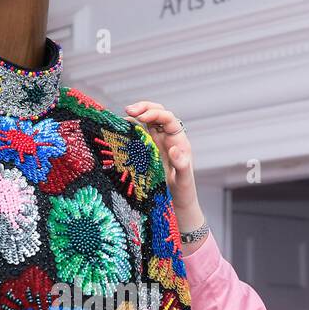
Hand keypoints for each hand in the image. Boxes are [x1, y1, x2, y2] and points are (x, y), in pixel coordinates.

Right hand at [124, 100, 200, 226]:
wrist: (178, 201)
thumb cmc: (183, 192)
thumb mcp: (183, 181)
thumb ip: (181, 165)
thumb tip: (174, 148)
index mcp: (180, 141)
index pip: (168, 119)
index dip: (155, 114)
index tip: (140, 116)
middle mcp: (170, 137)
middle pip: (159, 112)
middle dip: (144, 107)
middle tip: (128, 110)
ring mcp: (160, 141)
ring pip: (150, 119)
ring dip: (139, 112)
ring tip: (126, 114)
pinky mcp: (152, 147)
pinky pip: (143, 130)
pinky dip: (134, 124)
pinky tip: (125, 125)